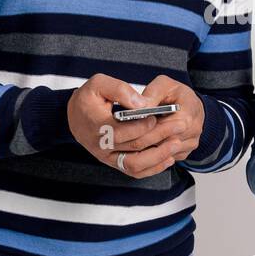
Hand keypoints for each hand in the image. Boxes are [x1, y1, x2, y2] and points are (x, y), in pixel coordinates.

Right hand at [66, 73, 183, 178]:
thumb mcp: (98, 84)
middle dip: (159, 136)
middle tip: (179, 126)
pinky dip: (152, 168)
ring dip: (158, 156)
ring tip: (176, 144)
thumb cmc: (88, 98)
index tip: (158, 116)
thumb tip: (141, 104)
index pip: (123, 130)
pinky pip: (134, 171)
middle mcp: (101, 146)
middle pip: (134, 146)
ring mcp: (108, 158)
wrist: (75, 117)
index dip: (143, 125)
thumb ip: (119, 90)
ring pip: (135, 165)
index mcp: (96, 126)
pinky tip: (168, 158)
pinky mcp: (114, 163)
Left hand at [121, 74, 206, 175]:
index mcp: (189, 114)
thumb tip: (140, 106)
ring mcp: (188, 145)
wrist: (191, 105)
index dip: (146, 128)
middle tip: (123, 139)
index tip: (129, 127)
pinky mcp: (183, 153)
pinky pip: (165, 160)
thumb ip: (152, 94)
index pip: (166, 127)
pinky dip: (150, 157)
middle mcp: (192, 132)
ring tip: (127, 145)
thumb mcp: (164, 85)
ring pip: (163, 155)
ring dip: (145, 151)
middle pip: (163, 143)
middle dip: (142, 141)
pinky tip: (138, 150)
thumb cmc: (177, 94)